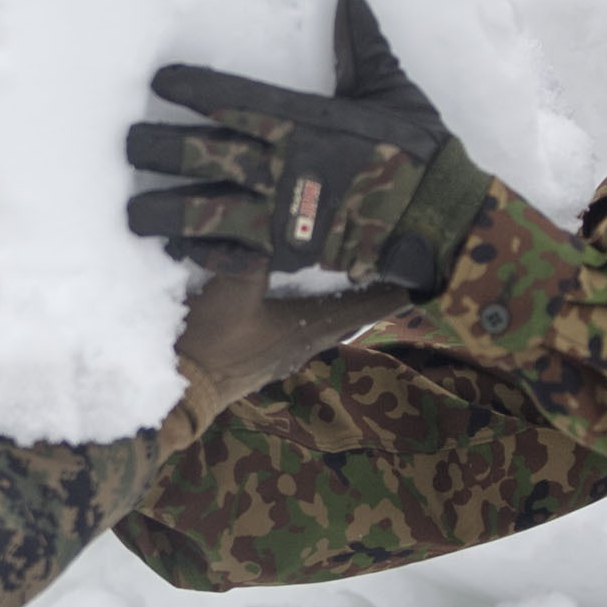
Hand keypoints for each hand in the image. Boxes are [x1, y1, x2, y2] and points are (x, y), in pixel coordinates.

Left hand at [125, 0, 490, 294]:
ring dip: (161, 211)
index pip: (232, 99)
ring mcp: (281, 216)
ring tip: (131, 211)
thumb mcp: (392, 87)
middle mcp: (283, 167)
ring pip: (203, 211)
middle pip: (201, 154)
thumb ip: (360, 42)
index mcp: (305, 122)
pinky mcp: (287, 256)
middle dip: (157, 149)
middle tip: (127, 144)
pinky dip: (198, 251)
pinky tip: (174, 245)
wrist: (441, 222)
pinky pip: (229, 255)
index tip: (159, 81)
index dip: (191, 88)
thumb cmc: (419, 151)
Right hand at [158, 272, 406, 446]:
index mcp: (311, 327)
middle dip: (375, 282)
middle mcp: (308, 341)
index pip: (369, 304)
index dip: (398, 286)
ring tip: (358, 262)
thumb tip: (275, 213)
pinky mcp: (267, 354)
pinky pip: (306, 322)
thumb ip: (255, 253)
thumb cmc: (209, 344)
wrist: (178, 392)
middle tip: (394, 250)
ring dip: (346, 292)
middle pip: (355, 308)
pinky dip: (318, 301)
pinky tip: (307, 286)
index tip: (428, 266)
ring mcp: (287, 351)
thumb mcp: (229, 291)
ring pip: (331, 316)